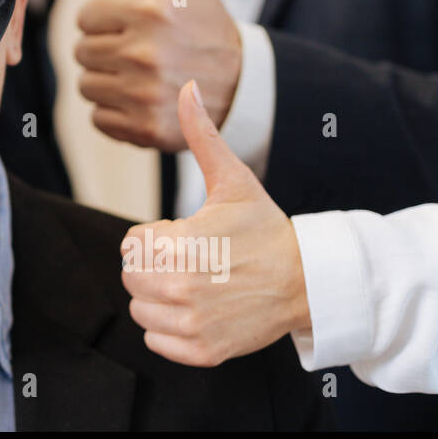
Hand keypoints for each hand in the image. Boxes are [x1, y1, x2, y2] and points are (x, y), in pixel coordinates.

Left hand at [75, 0, 241, 151]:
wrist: (245, 87)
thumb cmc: (209, 24)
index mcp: (148, 11)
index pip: (85, 17)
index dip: (104, 20)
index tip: (133, 24)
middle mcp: (144, 53)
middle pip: (82, 52)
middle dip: (105, 50)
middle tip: (138, 52)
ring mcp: (143, 94)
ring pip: (86, 85)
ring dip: (106, 82)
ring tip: (139, 77)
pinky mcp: (144, 129)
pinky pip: (98, 119)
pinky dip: (113, 115)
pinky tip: (141, 102)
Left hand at [120, 80, 309, 366]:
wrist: (306, 281)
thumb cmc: (264, 229)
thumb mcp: (232, 180)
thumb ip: (201, 135)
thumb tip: (187, 87)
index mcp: (179, 246)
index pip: (131, 245)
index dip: (157, 237)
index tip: (188, 236)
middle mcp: (180, 289)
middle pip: (131, 276)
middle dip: (154, 265)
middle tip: (192, 260)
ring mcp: (192, 324)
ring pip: (140, 310)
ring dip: (159, 298)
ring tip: (196, 283)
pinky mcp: (202, 351)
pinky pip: (157, 341)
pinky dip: (170, 329)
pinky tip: (199, 309)